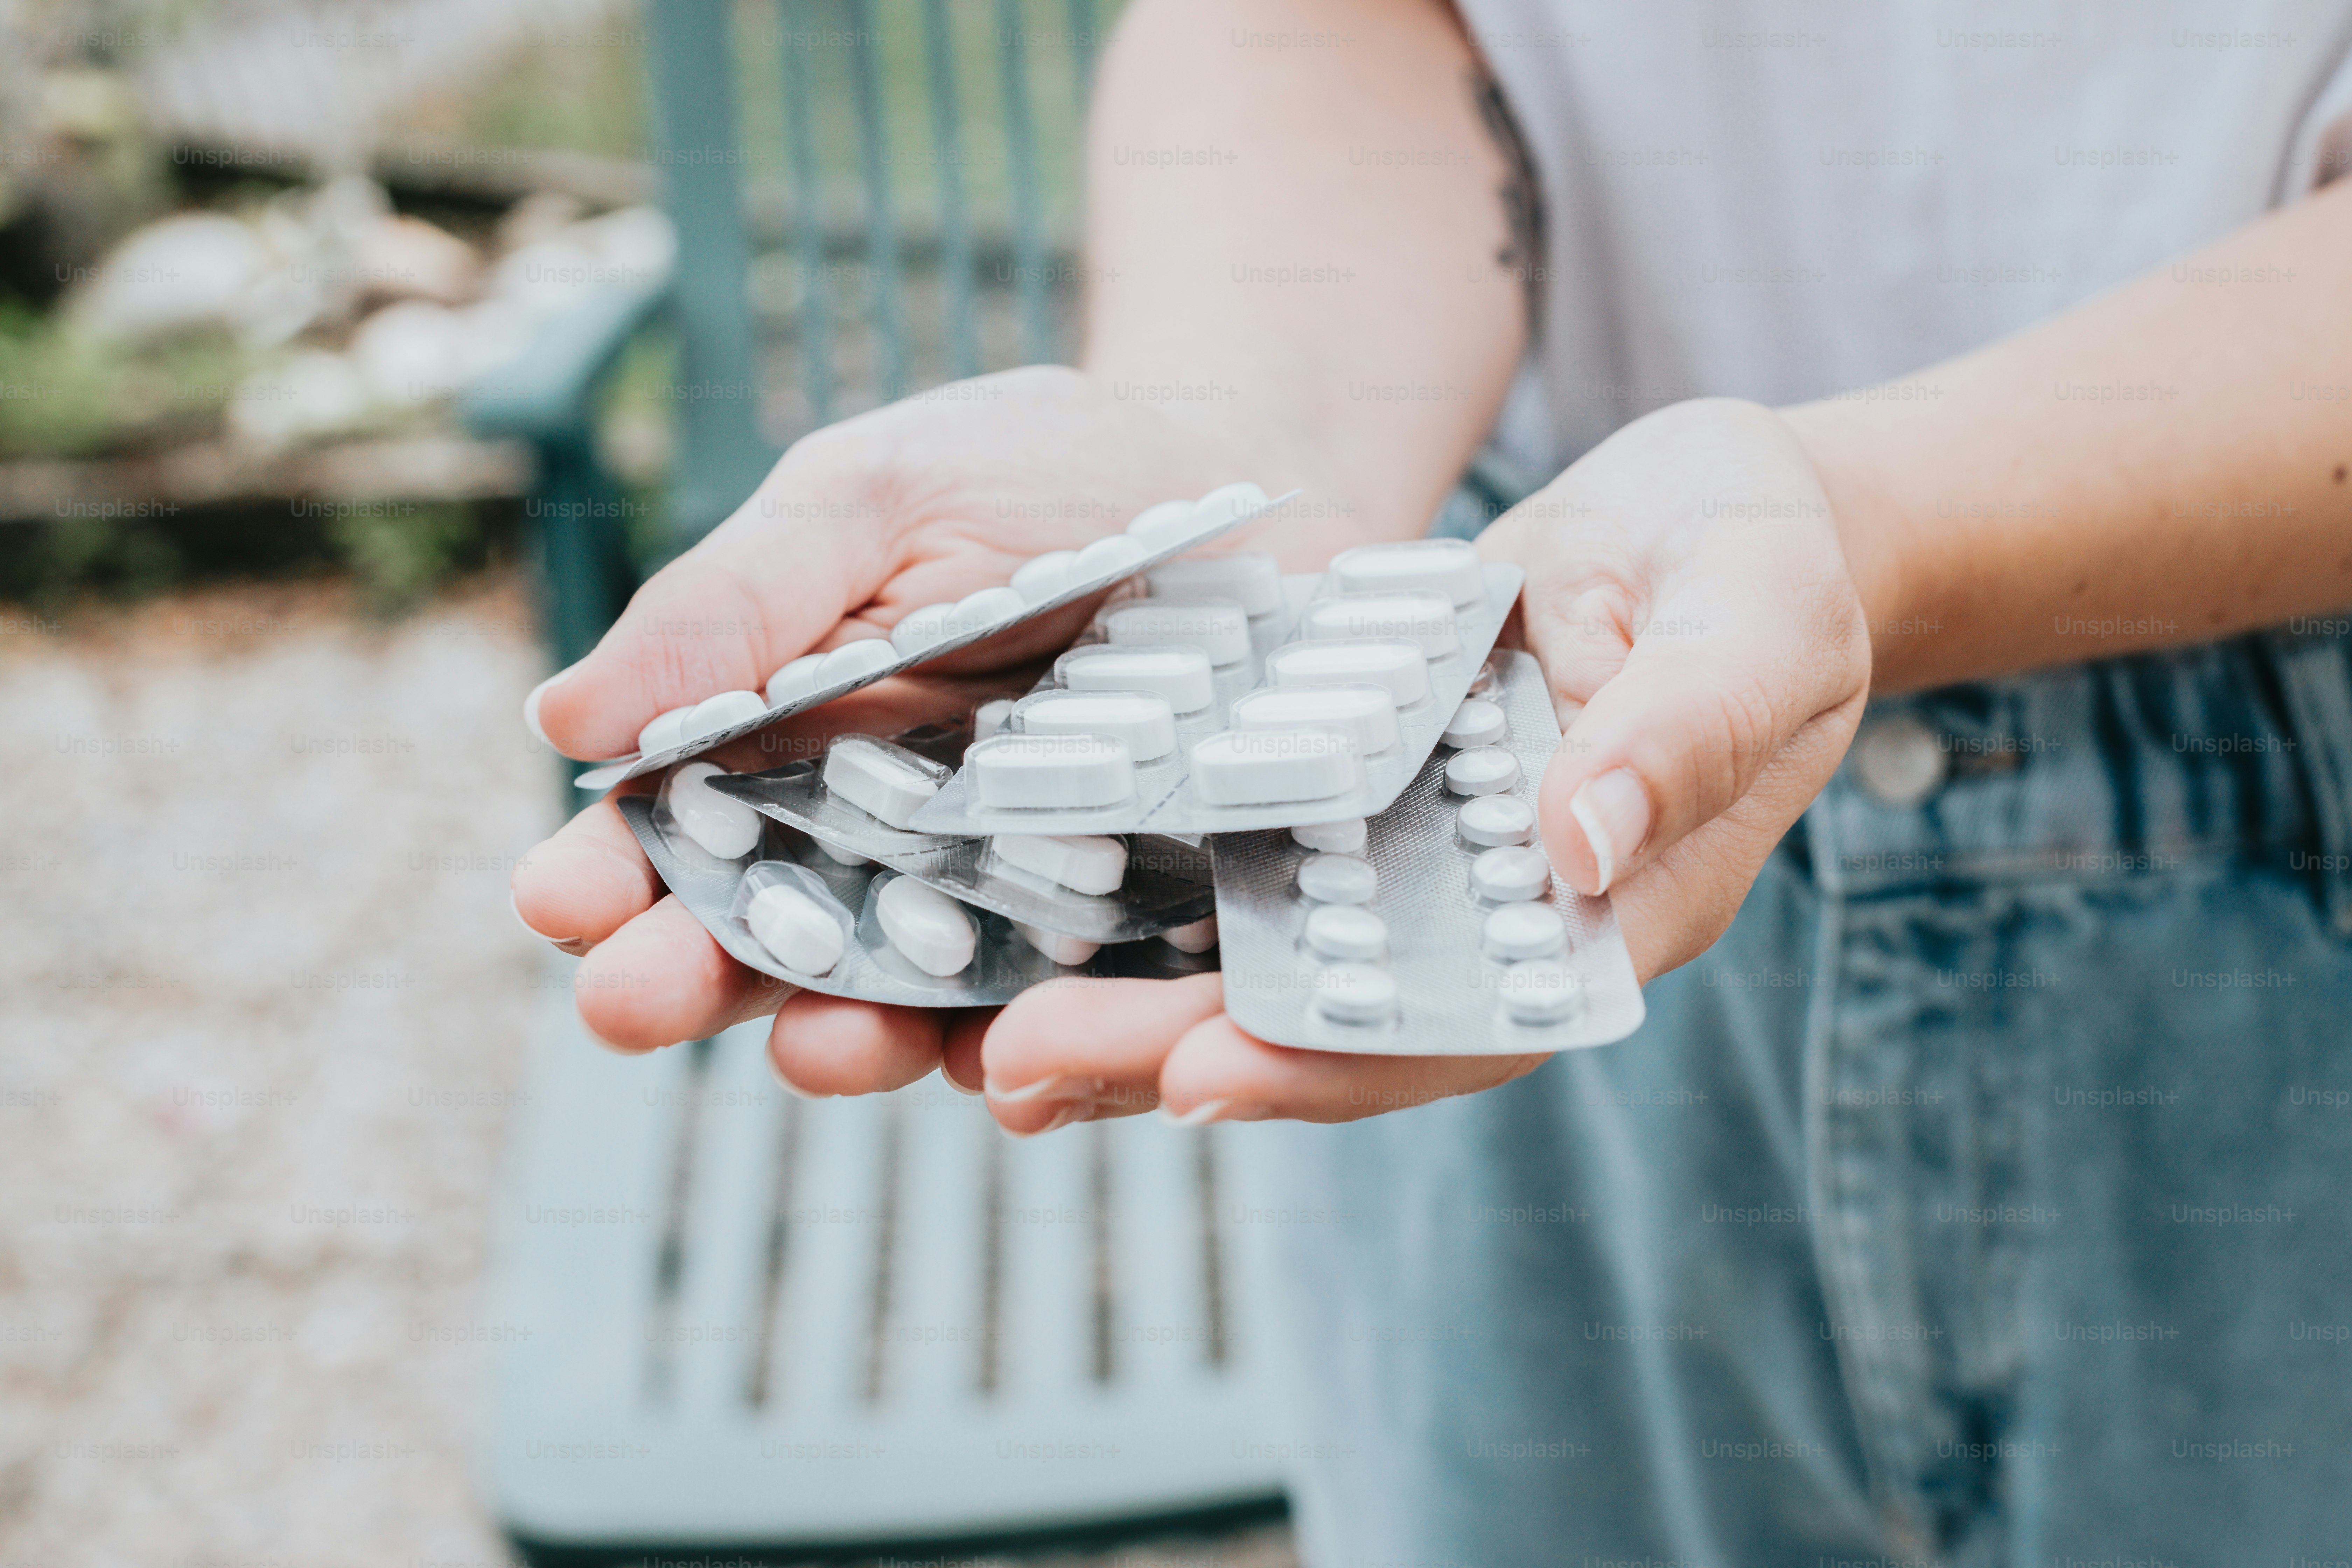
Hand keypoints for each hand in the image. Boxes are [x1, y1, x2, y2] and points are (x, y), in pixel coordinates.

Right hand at [510, 365, 1297, 1078]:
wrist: (1262, 475)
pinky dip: (1045, 1056)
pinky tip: (1008, 1067)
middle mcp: (887, 844)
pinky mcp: (1136, 934)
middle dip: (699, 979)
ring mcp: (1010, 900)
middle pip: (774, 940)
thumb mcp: (880, 497)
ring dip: (851, 1039)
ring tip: (819, 1044)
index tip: (560, 900)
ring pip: (911, 1006)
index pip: (677, 831)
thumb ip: (738, 604)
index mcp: (794, 741)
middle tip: (631, 1003)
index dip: (611, 875)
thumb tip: (566, 715)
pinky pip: (1080, 1019)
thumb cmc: (1049, 469)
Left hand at [978, 397, 1871, 1130]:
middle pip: (1331, 1022)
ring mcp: (1419, 869)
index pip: (1463, 1027)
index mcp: (1607, 914)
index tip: (1201, 1079)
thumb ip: (1687, 727)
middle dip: (1175, 1055)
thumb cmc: (1761, 562)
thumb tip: (1586, 843)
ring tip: (981, 1037)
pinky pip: (1247, 874)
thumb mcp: (1754, 616)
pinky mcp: (1359, 801)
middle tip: (1018, 1066)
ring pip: (1268, 969)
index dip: (1335, 1065)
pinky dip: (1146, 902)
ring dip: (1130, 1008)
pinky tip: (1032, 912)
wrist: (1715, 517)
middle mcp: (1493, 919)